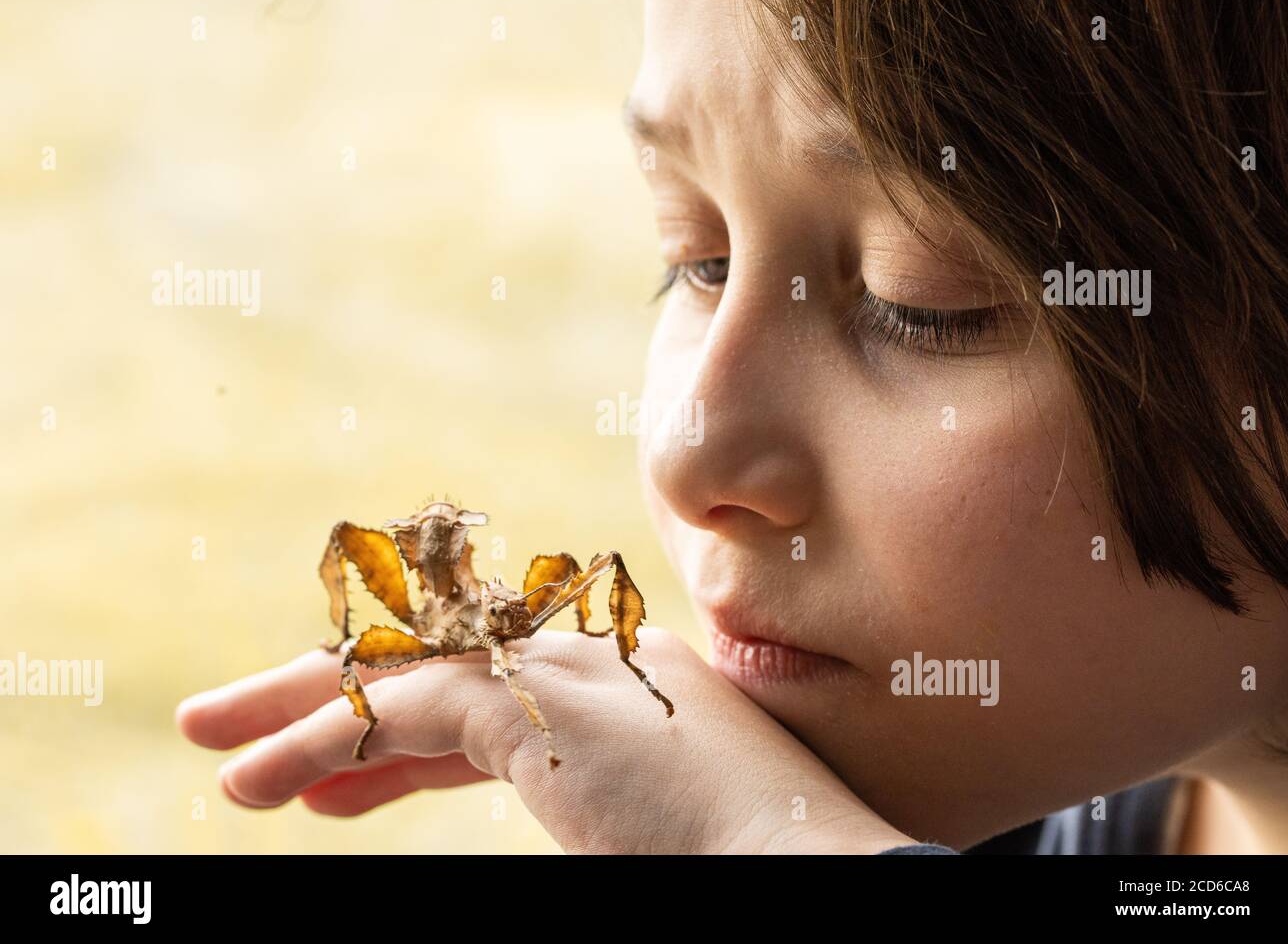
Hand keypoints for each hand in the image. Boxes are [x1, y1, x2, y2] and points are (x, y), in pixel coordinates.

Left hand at [175, 627, 914, 853]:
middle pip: (431, 667)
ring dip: (300, 713)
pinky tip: (261, 780)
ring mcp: (567, 676)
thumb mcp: (651, 827)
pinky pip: (402, 706)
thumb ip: (594, 802)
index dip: (393, 743)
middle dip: (326, 697)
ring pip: (402, 673)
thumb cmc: (750, 868)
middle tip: (237, 731)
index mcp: (625, 693)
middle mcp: (590, 666)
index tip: (324, 786)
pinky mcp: (539, 703)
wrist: (813, 873)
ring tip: (220, 754)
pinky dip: (324, 739)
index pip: (482, 700)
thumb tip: (574, 818)